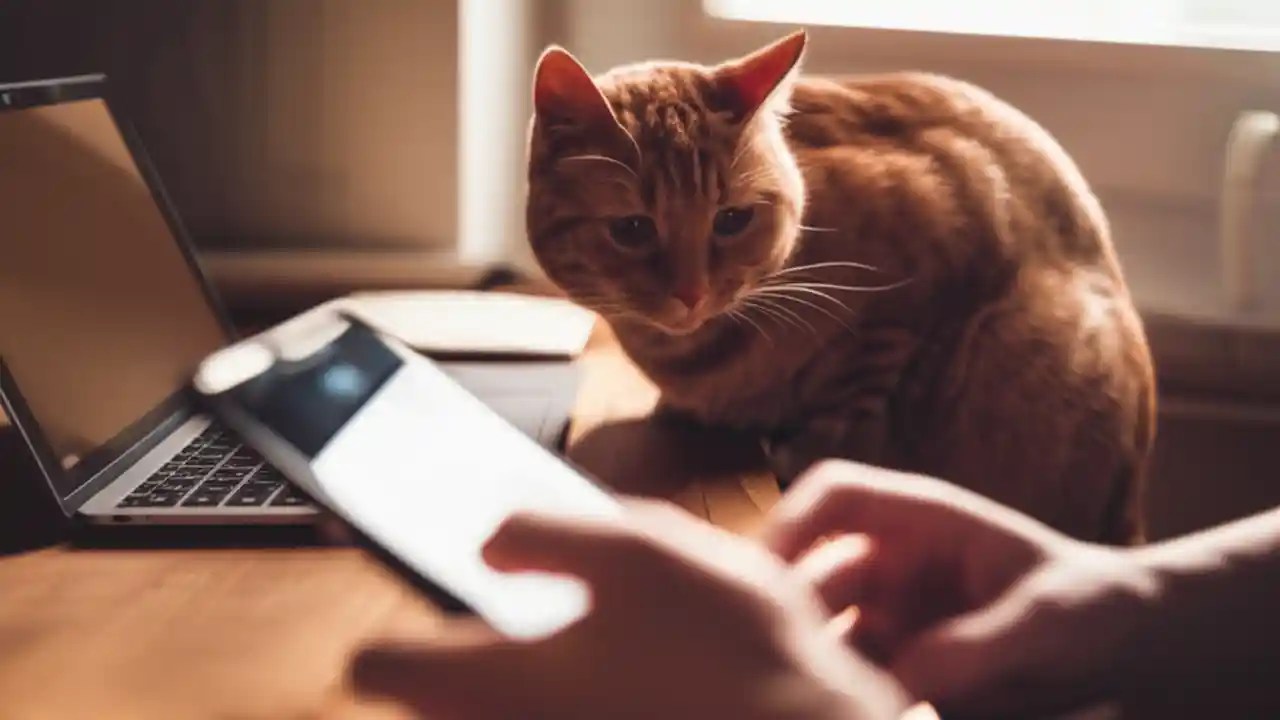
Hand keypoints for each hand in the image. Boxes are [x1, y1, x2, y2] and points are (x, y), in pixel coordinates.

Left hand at [350, 499, 910, 719]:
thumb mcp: (637, 551)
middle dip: (471, 660)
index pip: (375, 663)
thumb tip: (489, 546)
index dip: (395, 625)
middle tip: (537, 623)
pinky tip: (642, 684)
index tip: (422, 612)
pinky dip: (576, 706)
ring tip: (609, 653)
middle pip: (436, 701)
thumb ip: (541, 537)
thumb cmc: (731, 658)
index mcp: (492, 683)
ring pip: (503, 713)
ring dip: (533, 684)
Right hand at [763, 460, 1161, 717]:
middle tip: (789, 663)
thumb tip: (900, 682)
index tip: (764, 572)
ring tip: (824, 699)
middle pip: (810, 576)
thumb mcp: (1046, 620)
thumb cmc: (1093, 607)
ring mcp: (888, 620)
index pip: (836, 496)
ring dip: (816, 666)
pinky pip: (849, 682)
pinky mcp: (896, 670)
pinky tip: (849, 711)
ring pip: (820, 638)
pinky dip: (840, 698)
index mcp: (921, 521)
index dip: (791, 521)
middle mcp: (890, 566)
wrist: (1128, 653)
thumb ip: (975, 645)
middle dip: (793, 616)